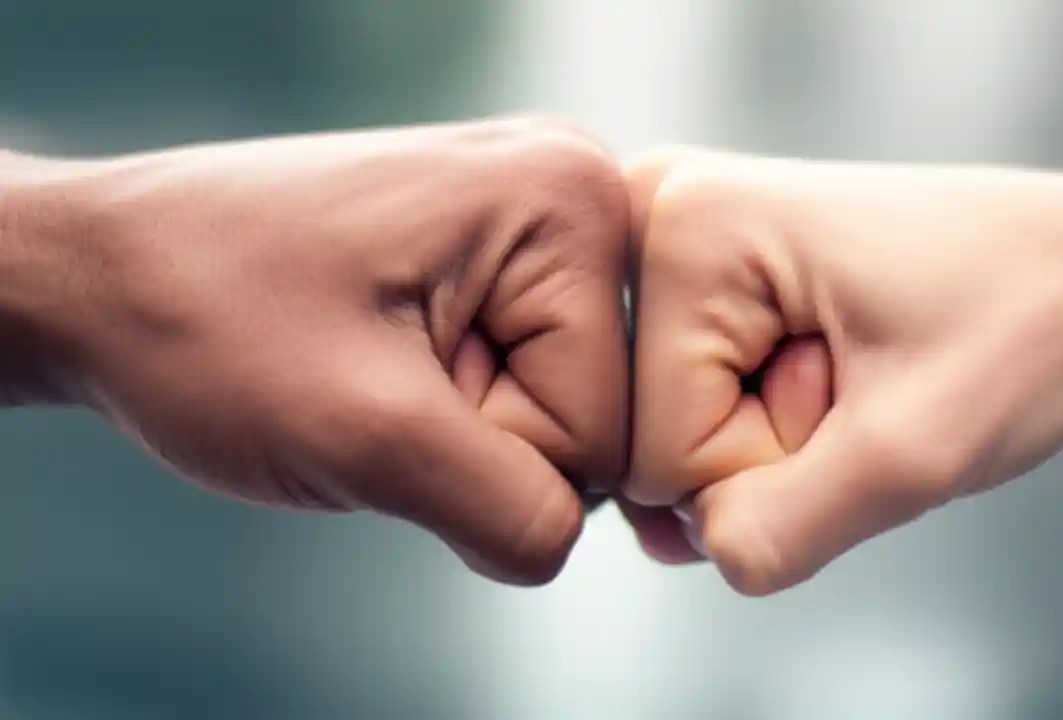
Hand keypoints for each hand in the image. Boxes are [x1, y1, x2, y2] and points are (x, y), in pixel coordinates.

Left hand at [0, 119, 629, 583]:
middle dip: (484, 442)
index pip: (606, 425)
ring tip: (373, 368)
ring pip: (557, 413)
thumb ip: (510, 510)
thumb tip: (567, 540)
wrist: (103, 275)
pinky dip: (450, 409)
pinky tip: (386, 362)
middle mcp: (568, 195)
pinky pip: (521, 385)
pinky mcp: (495, 260)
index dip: (495, 454)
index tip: (392, 396)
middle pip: (597, 416)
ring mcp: (530, 225)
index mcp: (567, 201)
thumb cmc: (205, 320)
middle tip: (380, 385)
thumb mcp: (367, 435)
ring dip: (463, 431)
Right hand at [624, 151, 1062, 593]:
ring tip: (857, 369)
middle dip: (768, 450)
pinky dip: (770, 420)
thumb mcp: (910, 452)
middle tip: (865, 380)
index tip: (863, 387)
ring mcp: (677, 238)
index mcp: (686, 220)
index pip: (660, 453)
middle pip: (654, 440)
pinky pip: (694, 404)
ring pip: (675, 431)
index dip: (776, 462)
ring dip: (775, 439)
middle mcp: (657, 210)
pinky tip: (831, 365)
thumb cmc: (1026, 323)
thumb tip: (693, 547)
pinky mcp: (702, 272)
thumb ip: (776, 530)